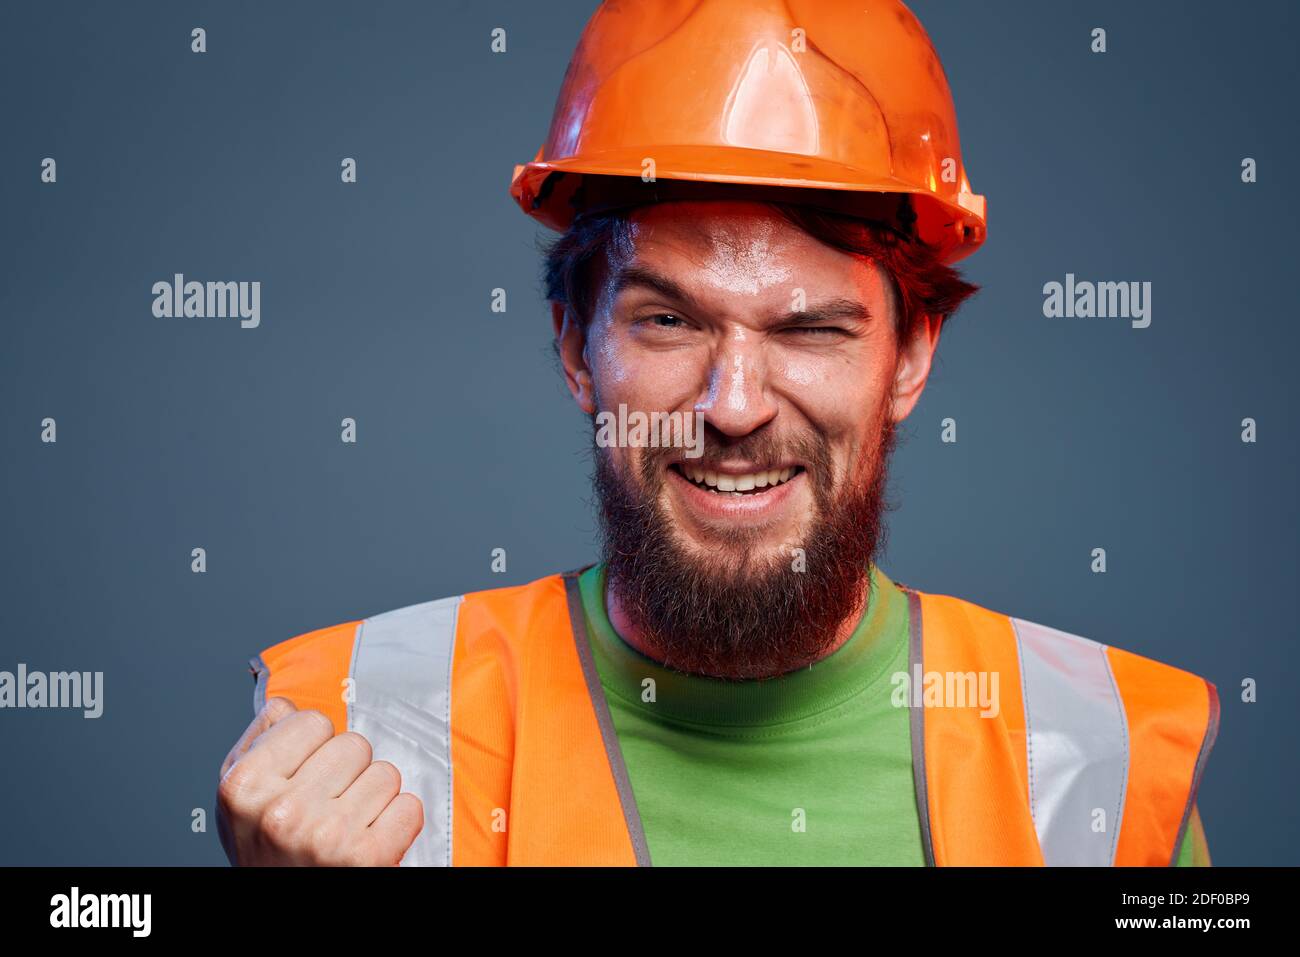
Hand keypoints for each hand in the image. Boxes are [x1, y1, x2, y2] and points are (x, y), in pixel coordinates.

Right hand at [216, 697, 423, 865]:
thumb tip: (287, 705)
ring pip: (386, 773)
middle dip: (348, 770)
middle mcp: (283, 811)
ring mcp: (327, 836)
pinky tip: (369, 838)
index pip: (313, 721)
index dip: (314, 745)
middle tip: (327, 803)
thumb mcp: (240, 795)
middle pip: (354, 744)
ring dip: (374, 795)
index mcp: (245, 786)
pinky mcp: (366, 858)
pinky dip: (398, 822)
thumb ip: (259, 741)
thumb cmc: (266, 849)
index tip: (304, 775)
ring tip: (347, 822)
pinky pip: (410, 807)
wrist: (278, 900)